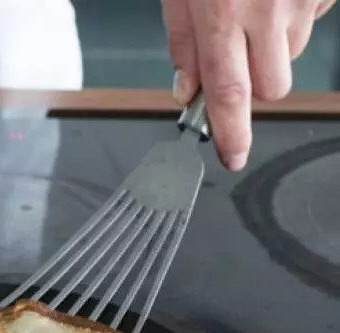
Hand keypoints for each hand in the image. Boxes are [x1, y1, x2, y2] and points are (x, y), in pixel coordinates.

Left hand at [162, 0, 335, 170]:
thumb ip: (182, 41)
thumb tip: (186, 91)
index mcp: (221, 11)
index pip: (228, 92)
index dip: (231, 132)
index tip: (233, 157)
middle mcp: (266, 10)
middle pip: (272, 87)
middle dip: (254, 84)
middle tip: (235, 48)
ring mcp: (300, 1)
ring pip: (291, 57)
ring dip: (272, 47)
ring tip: (253, 8)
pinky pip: (311, 24)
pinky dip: (292, 20)